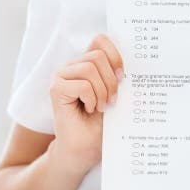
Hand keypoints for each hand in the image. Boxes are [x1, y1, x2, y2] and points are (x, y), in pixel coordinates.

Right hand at [49, 33, 124, 169]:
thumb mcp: (115, 93)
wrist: (85, 148)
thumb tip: (133, 57)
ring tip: (101, 106)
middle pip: (97, 55)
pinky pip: (83, 85)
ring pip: (90, 68)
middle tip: (112, 100)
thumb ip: (117, 73)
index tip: (123, 76)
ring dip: (102, 91)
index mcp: (87, 63)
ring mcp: (62, 76)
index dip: (115, 54)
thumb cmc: (101, 122)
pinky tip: (89, 109)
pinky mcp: (56, 89)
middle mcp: (73, 66)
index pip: (100, 40)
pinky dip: (92, 99)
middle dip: (111, 80)